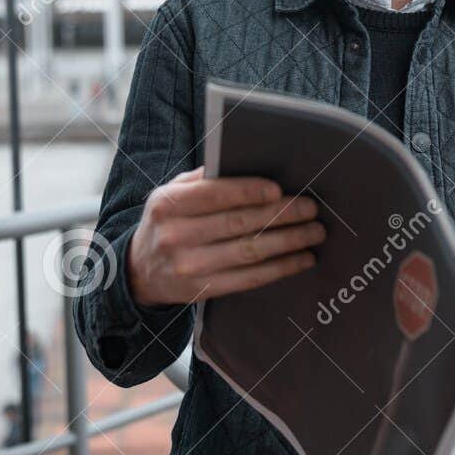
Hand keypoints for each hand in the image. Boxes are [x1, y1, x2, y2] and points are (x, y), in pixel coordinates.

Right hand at [127, 166, 326, 306]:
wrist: (139, 272)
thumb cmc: (166, 223)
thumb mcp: (170, 194)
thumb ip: (202, 180)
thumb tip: (247, 164)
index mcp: (167, 204)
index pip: (213, 194)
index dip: (248, 191)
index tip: (277, 189)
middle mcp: (175, 236)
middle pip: (238, 223)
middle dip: (280, 215)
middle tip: (310, 208)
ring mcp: (189, 266)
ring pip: (249, 251)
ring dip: (288, 241)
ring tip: (314, 232)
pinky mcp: (204, 290)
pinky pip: (250, 278)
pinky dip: (281, 268)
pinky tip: (301, 259)